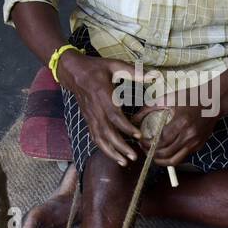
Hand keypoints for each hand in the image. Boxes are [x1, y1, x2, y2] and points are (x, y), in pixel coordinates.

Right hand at [57, 52, 141, 166]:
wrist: (73, 72)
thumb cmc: (96, 68)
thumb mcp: (114, 65)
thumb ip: (134, 72)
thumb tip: (154, 76)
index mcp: (103, 95)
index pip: (115, 115)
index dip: (126, 127)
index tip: (139, 135)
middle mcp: (95, 109)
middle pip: (107, 132)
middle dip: (120, 146)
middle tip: (134, 156)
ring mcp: (90, 116)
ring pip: (99, 138)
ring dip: (112, 152)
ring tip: (125, 162)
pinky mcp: (88, 120)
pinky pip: (95, 137)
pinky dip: (104, 149)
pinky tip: (114, 156)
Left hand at [133, 100, 217, 167]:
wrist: (214, 101)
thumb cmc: (191, 96)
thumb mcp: (169, 97)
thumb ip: (149, 108)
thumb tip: (133, 119)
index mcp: (181, 122)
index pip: (160, 141)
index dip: (148, 144)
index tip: (141, 142)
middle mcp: (189, 135)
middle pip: (165, 154)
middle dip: (151, 154)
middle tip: (144, 148)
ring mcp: (195, 142)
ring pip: (174, 161)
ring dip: (161, 161)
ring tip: (153, 155)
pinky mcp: (199, 146)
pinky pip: (182, 157)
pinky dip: (171, 157)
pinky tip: (165, 151)